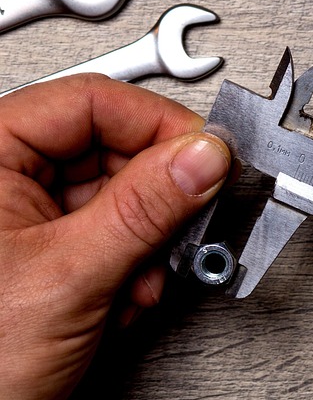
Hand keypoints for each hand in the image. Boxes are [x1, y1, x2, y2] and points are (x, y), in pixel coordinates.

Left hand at [0, 75, 230, 399]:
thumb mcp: (70, 276)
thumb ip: (145, 208)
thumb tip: (204, 156)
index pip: (92, 103)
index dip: (157, 127)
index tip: (206, 158)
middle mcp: (3, 181)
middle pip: (112, 148)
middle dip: (158, 198)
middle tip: (187, 224)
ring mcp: (24, 220)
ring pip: (120, 194)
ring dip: (150, 240)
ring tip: (144, 279)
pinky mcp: (45, 257)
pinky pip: (112, 235)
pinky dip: (135, 265)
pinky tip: (127, 297)